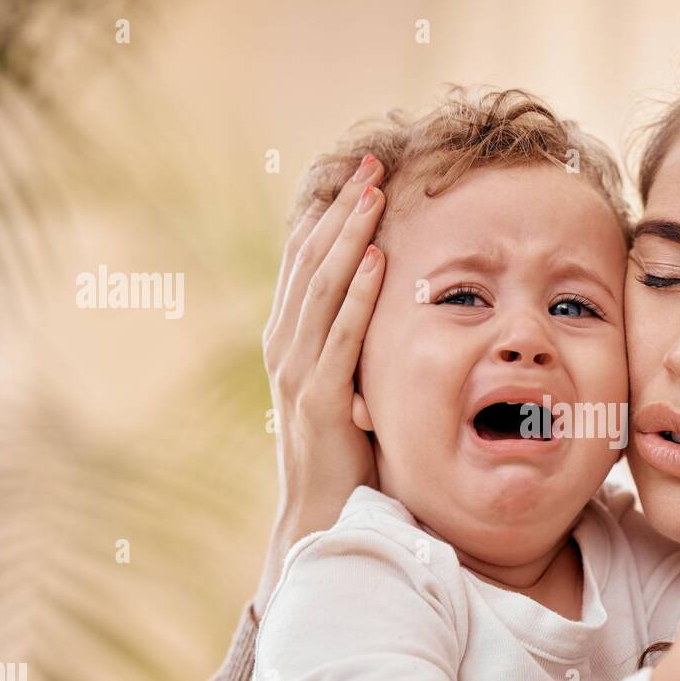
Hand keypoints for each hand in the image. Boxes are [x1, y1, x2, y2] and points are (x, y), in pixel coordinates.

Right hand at [253, 155, 387, 615]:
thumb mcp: (351, 385)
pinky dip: (357, 296)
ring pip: (321, 289)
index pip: (308, 261)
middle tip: (370, 163)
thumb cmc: (346, 452)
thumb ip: (359, 345)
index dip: (331, 214)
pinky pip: (339, 337)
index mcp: (292, 338)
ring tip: (373, 192)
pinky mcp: (318, 402)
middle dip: (341, 209)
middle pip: (311, 261)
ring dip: (348, 236)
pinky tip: (377, 260)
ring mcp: (297, 372)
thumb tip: (393, 303)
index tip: (360, 172)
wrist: (321, 517)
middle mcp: (286, 346)